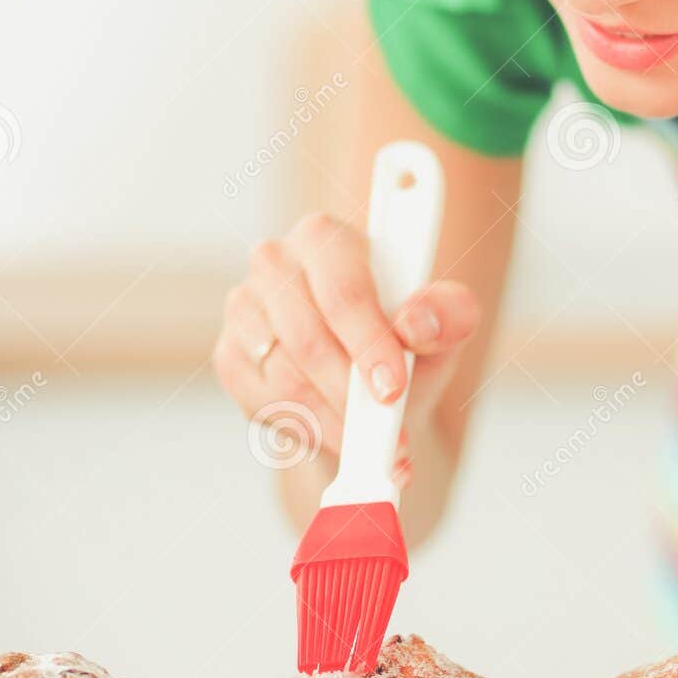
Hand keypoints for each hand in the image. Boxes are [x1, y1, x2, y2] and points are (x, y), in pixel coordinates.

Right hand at [213, 212, 480, 484]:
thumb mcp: (444, 328)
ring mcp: (245, 308)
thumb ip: (448, 315)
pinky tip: (338, 433)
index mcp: (328, 236)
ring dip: (334, 420)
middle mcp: (276, 262)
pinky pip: (264, 402)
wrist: (373, 390)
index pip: (341, 290)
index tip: (392, 389)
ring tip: (373, 441)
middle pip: (307, 338)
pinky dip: (307, 429)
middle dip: (350, 395)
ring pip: (284, 377)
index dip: (368, 343)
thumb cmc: (407, 344)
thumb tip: (419, 322)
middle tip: (387, 432)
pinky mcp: (229, 354)